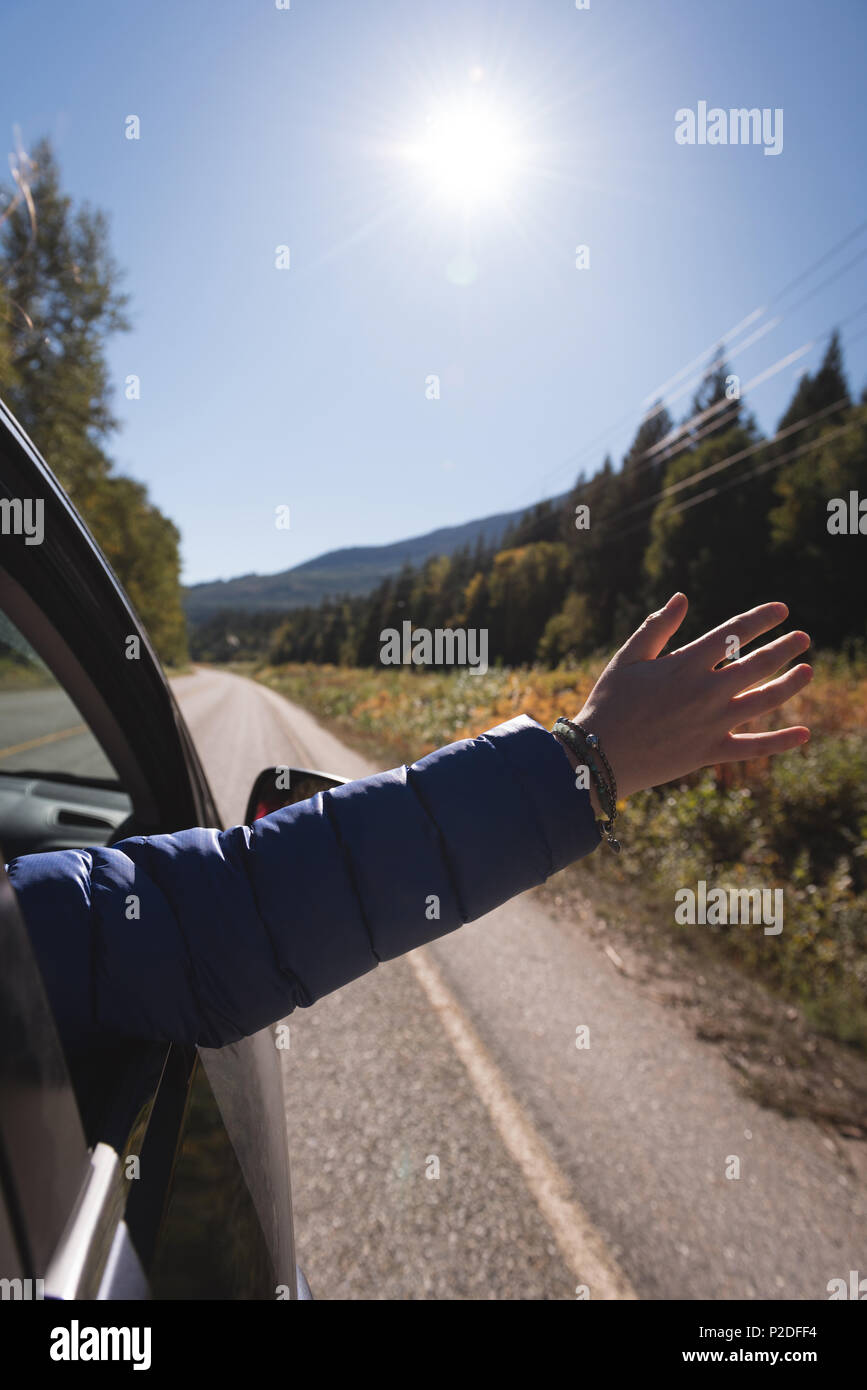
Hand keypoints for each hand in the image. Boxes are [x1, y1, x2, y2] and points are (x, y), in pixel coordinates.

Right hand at [563, 594, 810, 810]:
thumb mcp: (627, 658)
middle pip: (757, 664)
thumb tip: (681, 598)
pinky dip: (780, 742)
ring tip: (809, 670)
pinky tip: (805, 733)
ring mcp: (711, 724)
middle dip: (785, 647)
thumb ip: (657, 628)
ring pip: (763, 700)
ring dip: (791, 684)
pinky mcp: (710, 752)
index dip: (760, 618)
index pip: (733, 633)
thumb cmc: (609, 702)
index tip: (781, 610)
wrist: (599, 756)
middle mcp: (705, 692)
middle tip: (804, 638)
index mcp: (685, 664)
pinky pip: (753, 747)